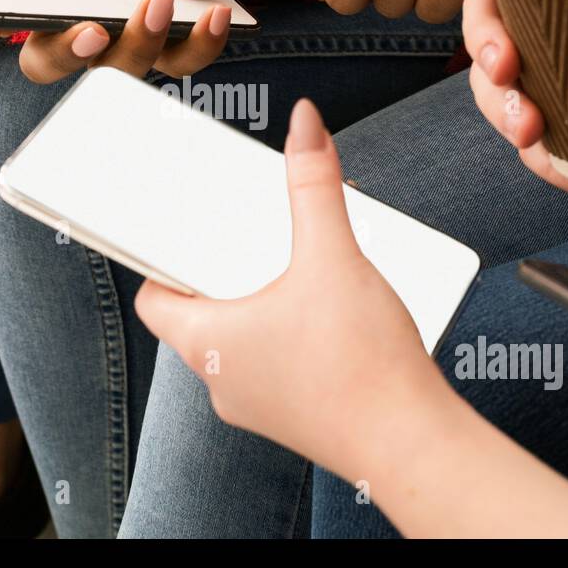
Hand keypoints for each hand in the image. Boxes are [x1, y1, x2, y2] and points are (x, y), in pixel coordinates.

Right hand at [0, 0, 233, 83]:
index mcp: (53, 13)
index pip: (34, 52)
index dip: (33, 49)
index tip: (23, 28)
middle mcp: (93, 38)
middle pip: (75, 71)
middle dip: (79, 56)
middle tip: (94, 29)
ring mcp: (138, 44)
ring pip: (134, 69)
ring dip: (145, 40)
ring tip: (158, 1)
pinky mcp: (183, 43)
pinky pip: (191, 59)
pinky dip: (206, 40)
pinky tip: (217, 13)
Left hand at [135, 99, 443, 479]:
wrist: (412, 445)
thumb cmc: (361, 365)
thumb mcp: (333, 256)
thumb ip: (315, 186)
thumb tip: (303, 122)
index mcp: (205, 344)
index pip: (155, 297)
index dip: (163, 260)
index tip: (185, 230)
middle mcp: (220, 381)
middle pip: (199, 312)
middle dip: (225, 270)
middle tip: (250, 235)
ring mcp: (257, 406)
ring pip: (240, 341)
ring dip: (260, 303)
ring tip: (295, 266)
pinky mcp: (294, 417)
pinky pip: (275, 366)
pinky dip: (289, 334)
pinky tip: (327, 313)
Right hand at [461, 0, 567, 205]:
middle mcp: (567, 23)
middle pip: (490, 18)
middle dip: (484, 44)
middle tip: (507, 68)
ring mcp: (560, 77)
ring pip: (493, 86)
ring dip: (502, 110)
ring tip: (534, 136)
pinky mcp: (566, 127)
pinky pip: (530, 145)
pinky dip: (545, 165)